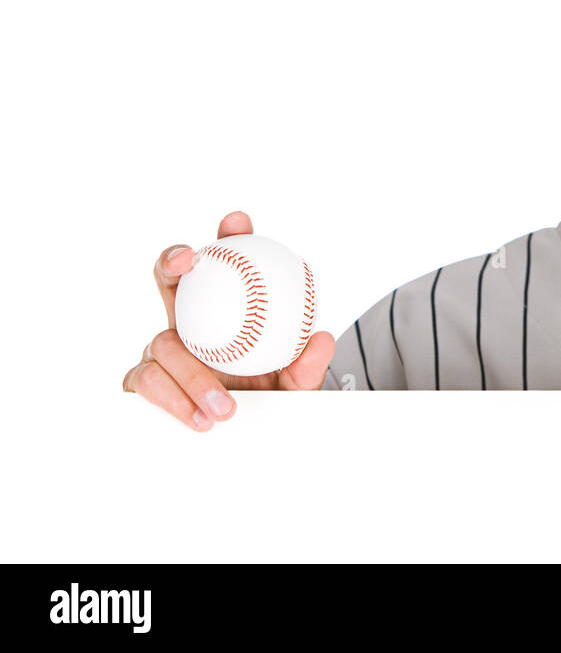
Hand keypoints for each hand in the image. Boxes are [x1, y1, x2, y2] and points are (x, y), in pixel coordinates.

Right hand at [122, 210, 335, 430]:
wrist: (242, 432)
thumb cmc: (266, 395)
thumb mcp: (294, 382)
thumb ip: (306, 363)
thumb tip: (321, 338)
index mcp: (223, 308)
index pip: (224, 264)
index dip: (227, 238)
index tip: (237, 223)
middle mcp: (188, 320)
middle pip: (169, 277)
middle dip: (172, 259)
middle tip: (189, 260)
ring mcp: (161, 348)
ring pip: (163, 343)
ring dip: (193, 374)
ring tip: (225, 405)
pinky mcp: (143, 378)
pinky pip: (148, 380)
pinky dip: (175, 399)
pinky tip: (198, 418)